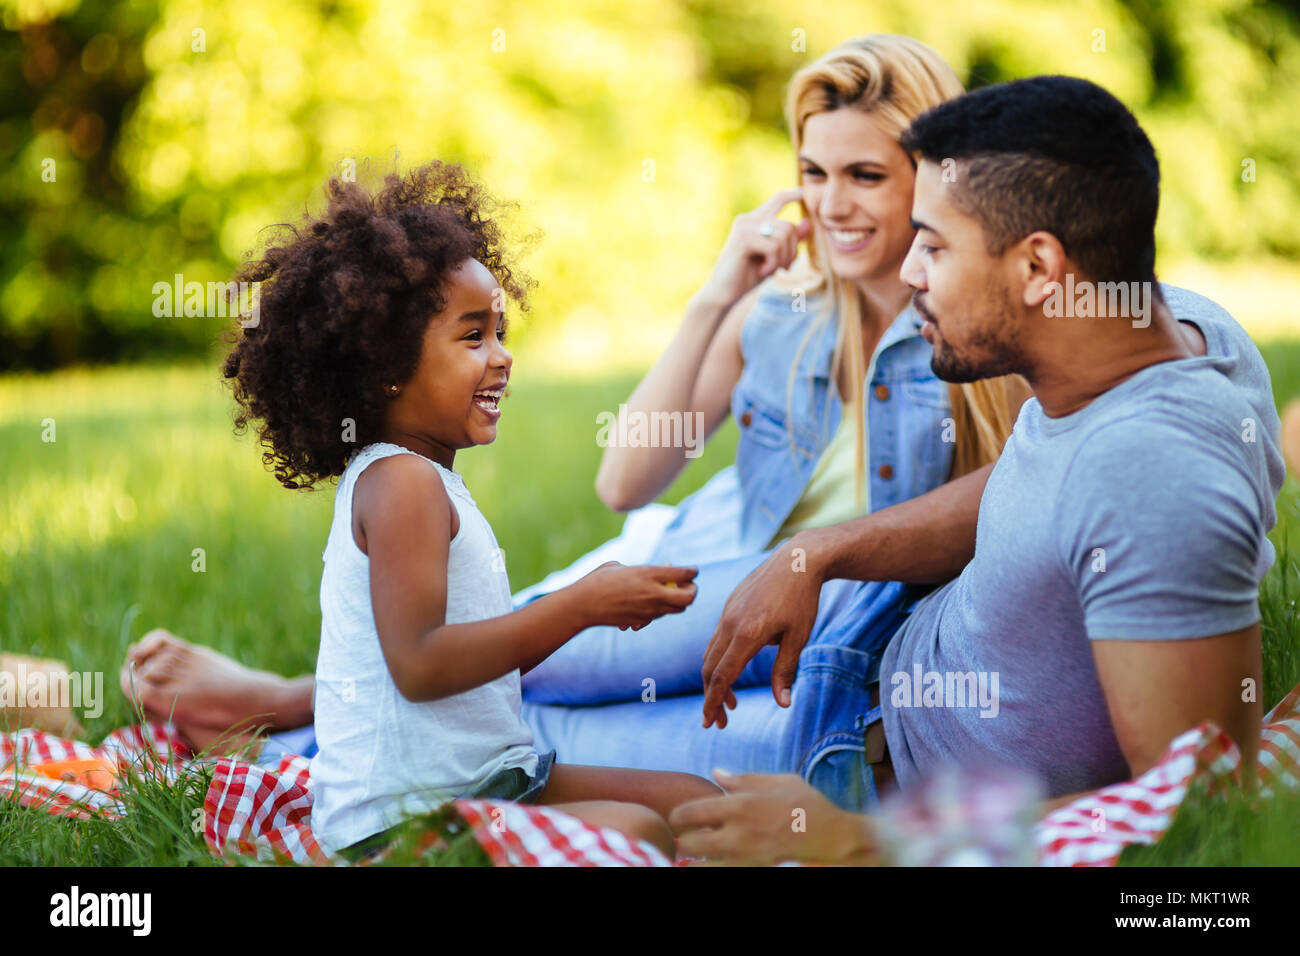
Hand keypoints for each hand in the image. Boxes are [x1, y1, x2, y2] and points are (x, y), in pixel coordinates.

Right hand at [573, 561, 697, 630]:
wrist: (583, 604)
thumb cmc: (598, 580)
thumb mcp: (620, 566)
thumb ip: (643, 569)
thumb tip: (661, 570)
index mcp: (648, 574)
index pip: (684, 574)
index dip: (693, 571)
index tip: (693, 570)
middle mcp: (653, 593)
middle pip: (688, 598)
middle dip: (693, 591)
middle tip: (689, 586)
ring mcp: (649, 610)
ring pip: (677, 609)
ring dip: (678, 601)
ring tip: (669, 593)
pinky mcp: (641, 621)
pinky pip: (659, 616)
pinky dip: (660, 610)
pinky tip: (650, 604)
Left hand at [669, 770, 879, 865]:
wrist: (833, 837)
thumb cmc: (806, 804)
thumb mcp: (777, 781)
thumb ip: (743, 779)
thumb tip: (717, 773)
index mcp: (740, 806)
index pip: (690, 813)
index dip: (677, 817)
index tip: (679, 818)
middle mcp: (738, 834)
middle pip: (690, 845)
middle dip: (682, 841)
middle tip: (684, 837)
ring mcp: (746, 857)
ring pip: (703, 865)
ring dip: (696, 858)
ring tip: (699, 851)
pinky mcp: (755, 869)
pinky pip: (723, 870)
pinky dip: (716, 865)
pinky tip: (718, 858)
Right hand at [696, 189, 812, 310]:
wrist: (723, 294)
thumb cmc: (747, 276)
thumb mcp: (773, 257)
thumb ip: (789, 241)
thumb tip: (808, 223)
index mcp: (754, 221)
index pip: (777, 199)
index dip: (792, 195)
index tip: (802, 193)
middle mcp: (748, 220)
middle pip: (788, 226)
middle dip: (792, 250)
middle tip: (783, 267)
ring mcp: (744, 228)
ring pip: (783, 236)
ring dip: (783, 258)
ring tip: (770, 270)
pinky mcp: (742, 240)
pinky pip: (773, 247)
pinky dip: (773, 263)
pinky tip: (762, 272)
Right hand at [701, 537, 823, 727]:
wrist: (796, 560)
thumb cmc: (802, 599)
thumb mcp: (799, 637)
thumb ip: (786, 671)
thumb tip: (782, 704)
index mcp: (747, 634)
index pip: (722, 676)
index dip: (712, 702)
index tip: (708, 722)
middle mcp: (730, 623)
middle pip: (709, 668)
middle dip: (711, 697)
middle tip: (719, 721)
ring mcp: (727, 612)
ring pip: (710, 652)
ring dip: (715, 679)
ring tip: (729, 700)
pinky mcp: (729, 605)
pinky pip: (717, 637)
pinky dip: (719, 659)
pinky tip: (734, 667)